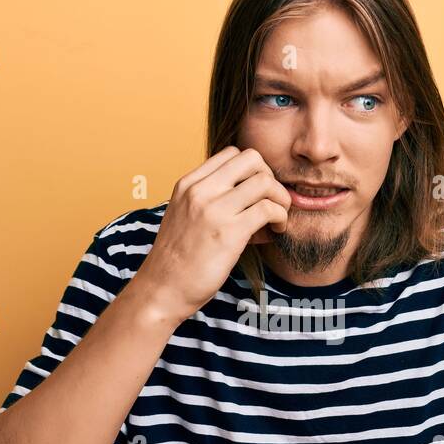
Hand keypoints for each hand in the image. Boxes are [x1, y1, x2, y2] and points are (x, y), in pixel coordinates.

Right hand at [134, 146, 290, 324]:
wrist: (162, 289)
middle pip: (252, 158)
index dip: (253, 170)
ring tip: (277, 218)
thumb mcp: (185, 217)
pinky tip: (275, 230)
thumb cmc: (177, 260)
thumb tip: (252, 198)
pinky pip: (269, 209)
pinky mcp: (229, 232)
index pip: (232, 154)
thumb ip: (210, 201)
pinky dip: (280, 217)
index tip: (256, 193)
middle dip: (270, 177)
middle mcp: (200, 191)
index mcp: (188, 184)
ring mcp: (214, 210)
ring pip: (265, 181)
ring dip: (280, 198)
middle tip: (272, 202)